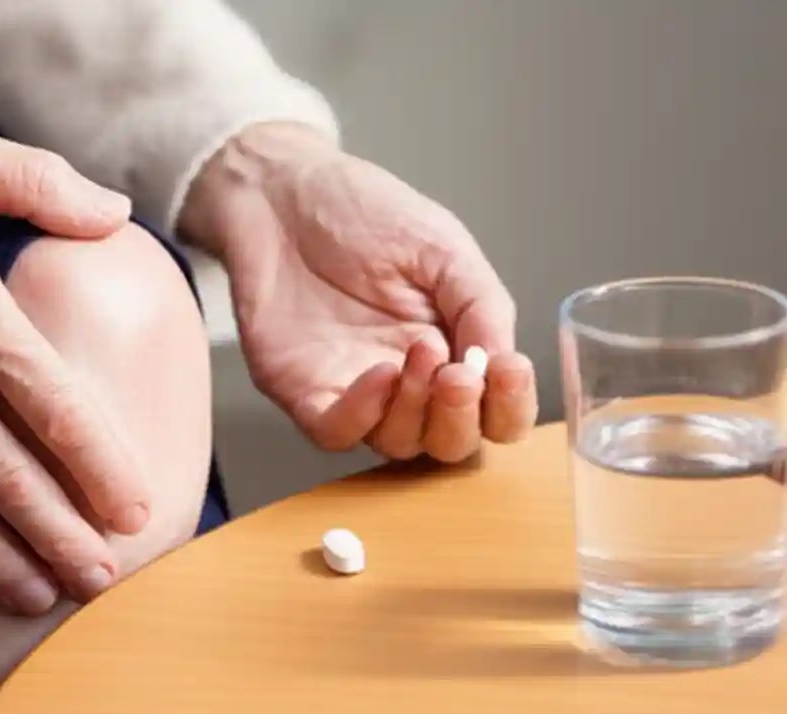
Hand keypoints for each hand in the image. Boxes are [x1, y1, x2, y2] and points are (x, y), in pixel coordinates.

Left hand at [181, 123, 537, 460]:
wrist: (280, 191)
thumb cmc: (359, 211)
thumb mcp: (443, 247)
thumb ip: (481, 305)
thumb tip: (500, 364)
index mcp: (451, 346)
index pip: (495, 411)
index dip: (510, 405)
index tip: (509, 369)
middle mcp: (406, 381)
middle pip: (451, 443)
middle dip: (464, 418)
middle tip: (459, 376)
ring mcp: (353, 390)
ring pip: (399, 444)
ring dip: (418, 411)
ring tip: (420, 353)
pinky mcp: (303, 390)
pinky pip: (336, 432)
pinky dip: (363, 414)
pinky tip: (380, 374)